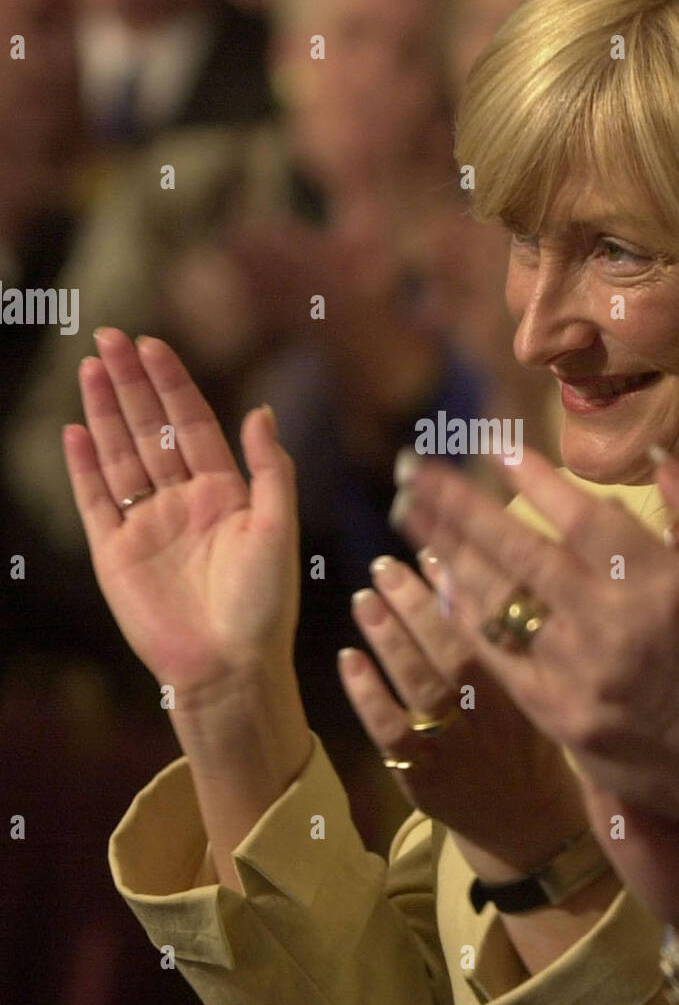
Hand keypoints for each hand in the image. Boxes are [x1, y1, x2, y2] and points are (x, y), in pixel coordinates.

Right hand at [63, 328, 300, 697]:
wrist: (229, 668)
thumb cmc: (264, 604)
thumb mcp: (279, 528)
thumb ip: (269, 469)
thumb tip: (260, 411)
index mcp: (225, 492)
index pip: (191, 423)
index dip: (171, 384)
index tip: (152, 345)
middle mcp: (183, 502)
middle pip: (149, 429)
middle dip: (129, 384)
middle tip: (108, 336)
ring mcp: (146, 525)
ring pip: (119, 455)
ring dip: (103, 412)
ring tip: (89, 367)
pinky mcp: (116, 554)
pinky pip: (95, 501)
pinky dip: (82, 466)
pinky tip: (73, 431)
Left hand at [337, 553, 591, 879]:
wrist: (526, 825)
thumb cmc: (526, 738)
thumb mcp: (532, 688)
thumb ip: (501, 636)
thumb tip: (457, 567)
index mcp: (530, 689)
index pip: (496, 632)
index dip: (464, 591)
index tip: (435, 553)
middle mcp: (497, 718)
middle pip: (455, 654)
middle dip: (417, 606)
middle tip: (385, 567)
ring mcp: (460, 751)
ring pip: (422, 688)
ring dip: (390, 639)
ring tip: (364, 599)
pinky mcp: (425, 779)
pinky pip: (392, 733)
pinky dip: (367, 694)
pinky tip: (348, 658)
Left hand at [393, 447, 678, 832]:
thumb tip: (660, 465)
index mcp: (664, 586)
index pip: (582, 518)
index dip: (534, 480)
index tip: (494, 446)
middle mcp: (610, 626)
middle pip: (518, 553)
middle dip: (458, 505)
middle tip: (412, 467)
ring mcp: (577, 675)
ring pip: (495, 602)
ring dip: (444, 550)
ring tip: (405, 510)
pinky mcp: (556, 716)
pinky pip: (495, 657)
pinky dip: (463, 615)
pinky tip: (436, 582)